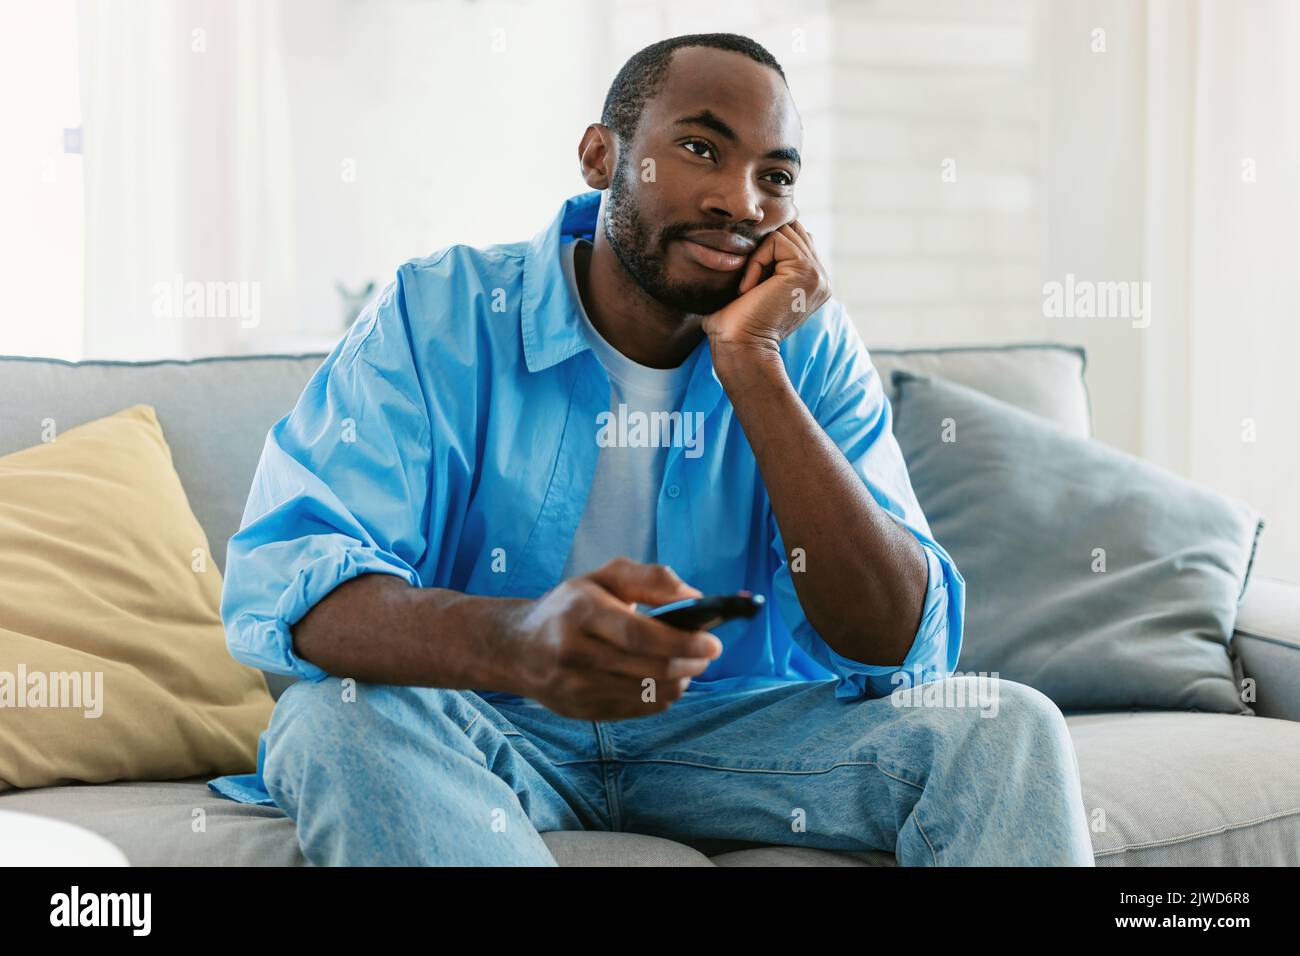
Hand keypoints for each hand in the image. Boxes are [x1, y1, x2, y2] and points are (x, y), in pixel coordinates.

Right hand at [511, 557, 723, 719]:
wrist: (518, 648)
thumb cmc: (569, 607)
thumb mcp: (603, 578)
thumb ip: (650, 579)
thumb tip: (694, 596)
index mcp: (580, 612)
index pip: (638, 634)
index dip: (681, 641)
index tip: (713, 643)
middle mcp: (574, 652)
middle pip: (648, 668)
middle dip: (689, 663)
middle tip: (708, 654)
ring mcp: (575, 687)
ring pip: (646, 694)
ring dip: (679, 682)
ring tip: (688, 666)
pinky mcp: (581, 711)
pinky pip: (636, 710)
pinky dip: (660, 697)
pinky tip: (665, 682)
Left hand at [700, 220, 829, 356]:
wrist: (740, 347)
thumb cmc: (736, 323)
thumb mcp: (755, 285)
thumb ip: (766, 258)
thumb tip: (750, 231)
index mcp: (813, 281)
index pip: (793, 237)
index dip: (765, 249)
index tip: (750, 285)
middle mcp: (821, 277)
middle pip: (791, 229)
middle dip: (764, 248)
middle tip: (750, 285)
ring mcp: (818, 274)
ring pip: (783, 233)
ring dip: (758, 257)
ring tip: (750, 289)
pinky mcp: (806, 271)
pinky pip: (775, 241)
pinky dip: (755, 262)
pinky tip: (750, 289)